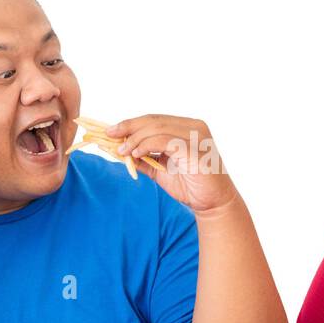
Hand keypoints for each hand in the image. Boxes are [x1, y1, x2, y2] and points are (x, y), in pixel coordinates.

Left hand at [105, 115, 238, 212]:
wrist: (213, 204)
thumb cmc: (190, 186)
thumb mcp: (160, 170)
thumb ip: (144, 159)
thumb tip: (120, 152)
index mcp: (187, 127)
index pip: (154, 119)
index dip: (131, 123)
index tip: (111, 131)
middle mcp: (194, 126)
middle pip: (154, 120)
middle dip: (129, 127)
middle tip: (110, 135)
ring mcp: (196, 136)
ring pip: (158, 128)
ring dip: (135, 138)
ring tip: (122, 151)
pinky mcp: (195, 149)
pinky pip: (165, 141)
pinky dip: (147, 146)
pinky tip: (135, 154)